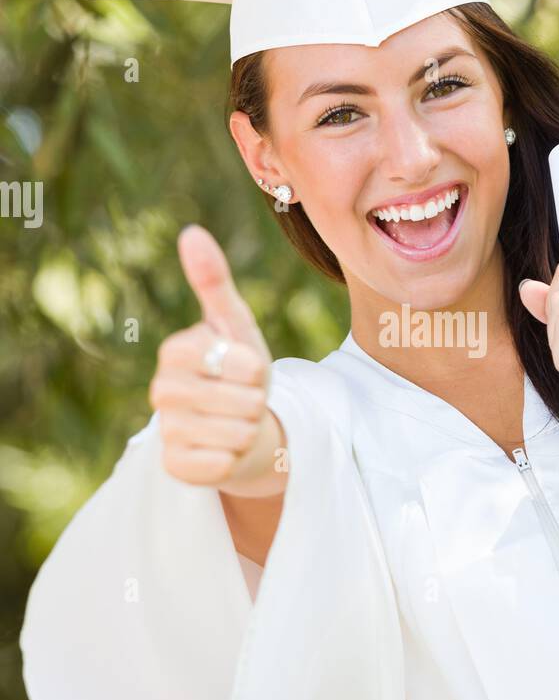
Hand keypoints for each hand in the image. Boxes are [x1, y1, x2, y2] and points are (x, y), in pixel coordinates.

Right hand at [148, 225, 282, 489]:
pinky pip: (223, 464)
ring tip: (237, 423)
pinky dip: (235, 458)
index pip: (238, 363)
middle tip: (242, 400)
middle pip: (241, 401)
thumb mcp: (236, 326)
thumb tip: (191, 232)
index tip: (244, 369)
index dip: (255, 369)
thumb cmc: (239, 370)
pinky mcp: (174, 467)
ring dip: (249, 430)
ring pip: (237, 433)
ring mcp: (165, 431)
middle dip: (256, 402)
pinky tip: (224, 449)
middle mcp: (161, 391)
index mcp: (175, 352)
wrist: (240, 424)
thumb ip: (214, 281)